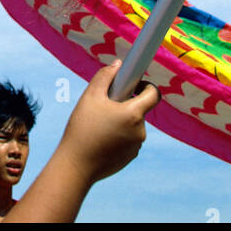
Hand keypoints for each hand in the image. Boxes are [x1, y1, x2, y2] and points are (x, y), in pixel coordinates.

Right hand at [58, 60, 158, 184]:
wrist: (76, 166)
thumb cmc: (82, 129)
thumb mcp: (90, 96)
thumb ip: (105, 76)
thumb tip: (118, 65)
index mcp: (134, 114)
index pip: (154, 94)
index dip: (146, 85)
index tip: (134, 84)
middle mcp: (140, 131)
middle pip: (140, 109)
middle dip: (127, 104)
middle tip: (106, 105)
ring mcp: (136, 146)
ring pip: (134, 125)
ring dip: (122, 120)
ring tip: (100, 124)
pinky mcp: (130, 157)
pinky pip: (129, 139)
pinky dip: (120, 135)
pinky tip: (101, 138)